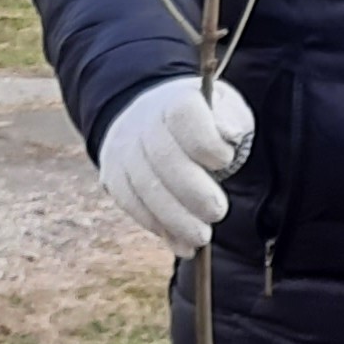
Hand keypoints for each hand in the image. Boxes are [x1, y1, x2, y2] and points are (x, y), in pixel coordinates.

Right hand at [96, 76, 256, 252]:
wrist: (152, 116)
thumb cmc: (202, 120)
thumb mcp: (224, 109)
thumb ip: (231, 120)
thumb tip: (229, 133)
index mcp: (176, 101)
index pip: (185, 117)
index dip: (208, 144)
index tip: (224, 160)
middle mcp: (143, 122)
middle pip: (165, 159)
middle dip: (194, 193)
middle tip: (217, 212)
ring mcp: (124, 150)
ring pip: (146, 188)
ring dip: (177, 219)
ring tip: (201, 236)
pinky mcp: (113, 176)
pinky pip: (132, 205)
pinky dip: (158, 227)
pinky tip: (181, 242)